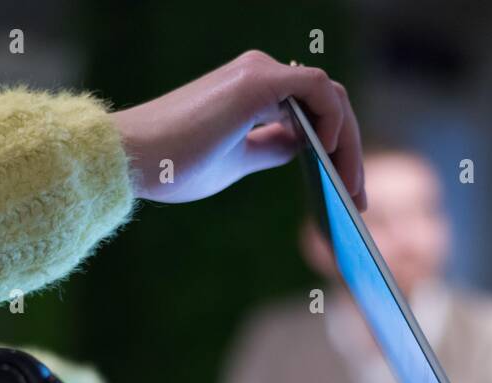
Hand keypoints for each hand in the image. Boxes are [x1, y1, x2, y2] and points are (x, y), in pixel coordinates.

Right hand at [111, 50, 365, 208]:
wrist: (132, 159)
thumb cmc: (171, 165)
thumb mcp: (233, 163)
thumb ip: (269, 150)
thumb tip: (303, 150)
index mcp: (252, 92)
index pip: (312, 112)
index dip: (337, 149)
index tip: (349, 192)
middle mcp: (259, 74)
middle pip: (327, 103)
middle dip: (350, 151)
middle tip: (360, 198)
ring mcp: (259, 74)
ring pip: (329, 96)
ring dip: (348, 142)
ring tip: (352, 187)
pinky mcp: (258, 82)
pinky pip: (319, 90)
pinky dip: (334, 121)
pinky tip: (330, 156)